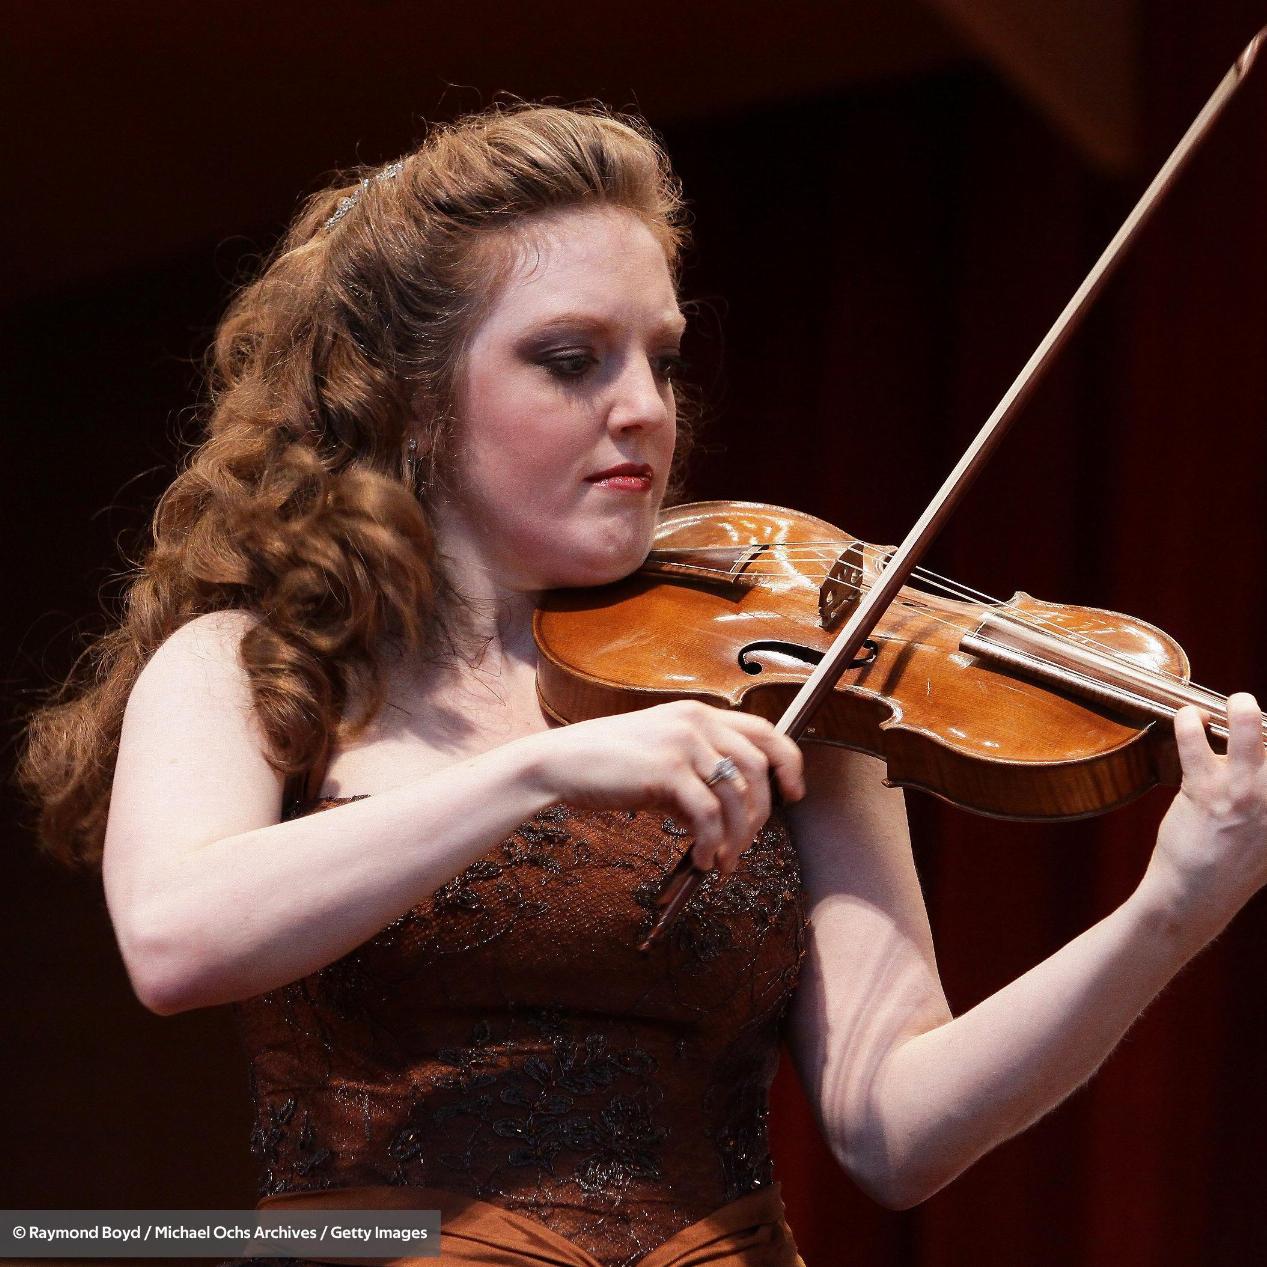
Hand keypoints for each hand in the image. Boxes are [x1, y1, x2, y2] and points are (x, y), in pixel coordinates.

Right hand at [524, 700, 805, 875]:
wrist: (559, 764)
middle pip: (759, 768)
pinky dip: (712, 843)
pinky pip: (707, 815)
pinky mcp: (666, 771)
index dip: (789, 764)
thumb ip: (697, 776)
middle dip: (761, 814)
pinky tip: (703, 859)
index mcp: (698, 714)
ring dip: (736, 837)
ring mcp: (682, 744)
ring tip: (723, 861)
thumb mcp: (661, 758)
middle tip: (747, 845)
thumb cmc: (606, 764)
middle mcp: (696, 722)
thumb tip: (728, 817)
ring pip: (736, 796)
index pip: (766, 731)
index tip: (793, 794)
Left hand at [1141, 692, 1266, 935]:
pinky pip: (1196, 741)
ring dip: (1242, 708)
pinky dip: (1190, 722)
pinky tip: (1191, 718)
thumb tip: (1264, 776)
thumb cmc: (1233, 868)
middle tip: (1257, 714)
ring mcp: (1245, 791)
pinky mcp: (1206, 790)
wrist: (1195, 897)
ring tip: (1238, 703)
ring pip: (1249, 727)